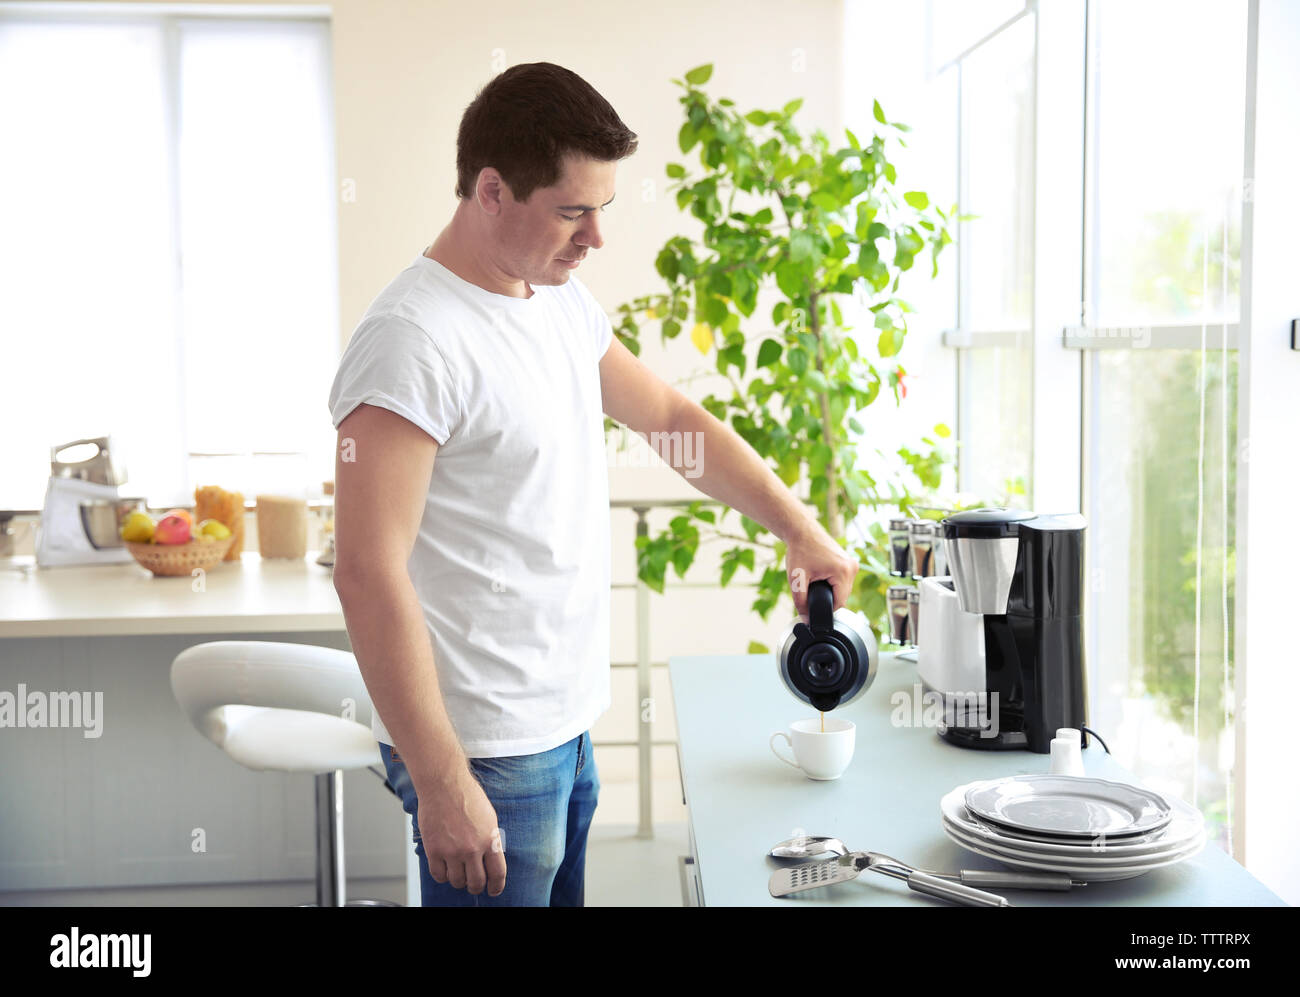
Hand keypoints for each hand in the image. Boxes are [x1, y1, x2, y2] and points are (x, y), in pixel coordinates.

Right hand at [415, 768, 506, 896]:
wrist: (444, 784)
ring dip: (458, 880)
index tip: (493, 890)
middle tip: (473, 884)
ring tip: (457, 871)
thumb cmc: (466, 795)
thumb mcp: (489, 817)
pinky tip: (444, 867)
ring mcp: (452, 851)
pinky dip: (442, 875)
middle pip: (476, 883)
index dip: (496, 886)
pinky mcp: (434, 850)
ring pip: (457, 882)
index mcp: (490, 839)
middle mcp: (472, 848)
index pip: (498, 873)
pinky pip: (438, 875)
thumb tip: (490, 859)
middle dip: (476, 887)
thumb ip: (490, 839)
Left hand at [784, 519, 857, 620]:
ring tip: (815, 580)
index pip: (839, 603)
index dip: (824, 607)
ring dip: (830, 589)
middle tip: (810, 588)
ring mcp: (852, 563)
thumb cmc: (799, 550)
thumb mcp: (796, 579)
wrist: (801, 530)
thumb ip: (800, 602)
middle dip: (827, 597)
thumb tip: (806, 619)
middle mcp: (852, 567)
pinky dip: (833, 581)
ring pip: (843, 588)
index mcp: (844, 572)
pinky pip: (843, 579)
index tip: (812, 604)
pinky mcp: (849, 561)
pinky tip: (821, 574)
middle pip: (842, 596)